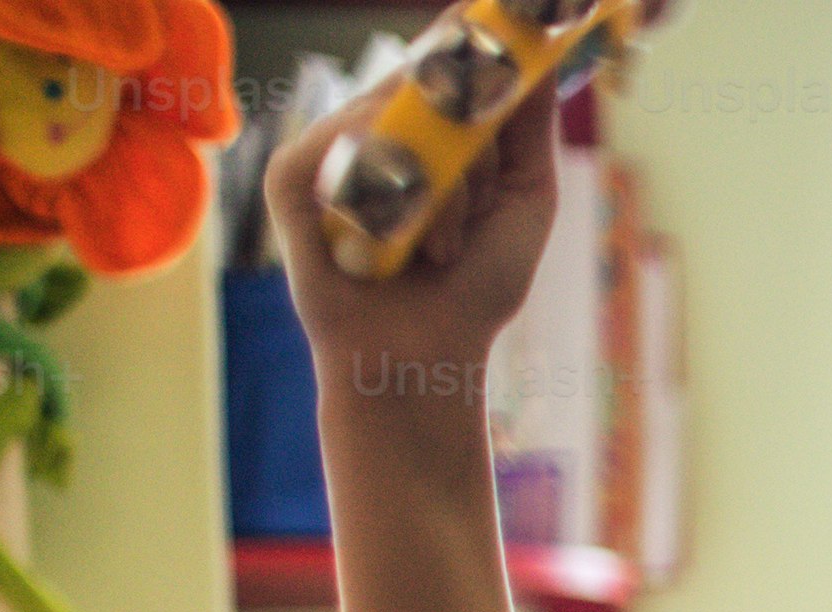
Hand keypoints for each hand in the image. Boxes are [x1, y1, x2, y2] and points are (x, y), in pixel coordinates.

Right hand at [265, 74, 565, 409]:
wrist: (425, 358)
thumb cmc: (475, 286)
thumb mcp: (527, 199)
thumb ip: (529, 129)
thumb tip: (543, 58)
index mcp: (416, 128)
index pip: (437, 61)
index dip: (464, 45)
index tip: (495, 26)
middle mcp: (366, 128)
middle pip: (424, 84)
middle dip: (473, 149)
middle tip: (485, 203)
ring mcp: (324, 149)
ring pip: (394, 118)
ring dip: (443, 194)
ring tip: (440, 253)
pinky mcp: (289, 179)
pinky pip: (345, 145)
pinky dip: (393, 200)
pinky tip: (400, 250)